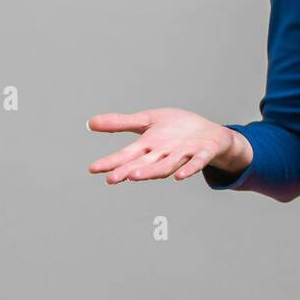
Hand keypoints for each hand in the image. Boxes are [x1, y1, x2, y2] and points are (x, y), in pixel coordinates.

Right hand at [86, 107, 239, 183]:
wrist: (209, 133)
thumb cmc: (176, 128)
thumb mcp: (147, 121)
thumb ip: (121, 124)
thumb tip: (90, 122)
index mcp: (149, 146)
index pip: (127, 155)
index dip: (111, 162)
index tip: (93, 169)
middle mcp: (164, 154)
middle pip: (144, 164)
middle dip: (128, 171)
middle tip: (111, 179)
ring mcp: (183, 154)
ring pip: (165, 166)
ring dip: (151, 172)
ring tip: (134, 177)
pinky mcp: (202, 153)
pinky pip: (195, 163)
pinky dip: (188, 170)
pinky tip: (179, 177)